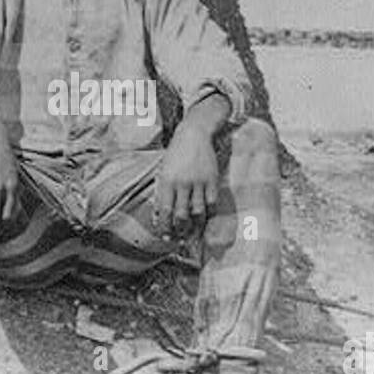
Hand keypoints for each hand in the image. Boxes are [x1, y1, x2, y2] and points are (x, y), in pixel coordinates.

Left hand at [151, 121, 218, 238]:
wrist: (194, 134)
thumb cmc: (176, 153)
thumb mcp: (164, 170)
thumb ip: (164, 190)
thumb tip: (162, 214)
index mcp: (166, 181)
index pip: (165, 211)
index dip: (165, 227)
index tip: (165, 237)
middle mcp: (182, 183)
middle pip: (181, 215)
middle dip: (179, 230)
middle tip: (179, 239)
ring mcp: (198, 182)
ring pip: (197, 212)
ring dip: (195, 226)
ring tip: (192, 233)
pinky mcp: (212, 179)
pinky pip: (211, 202)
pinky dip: (208, 213)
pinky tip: (205, 218)